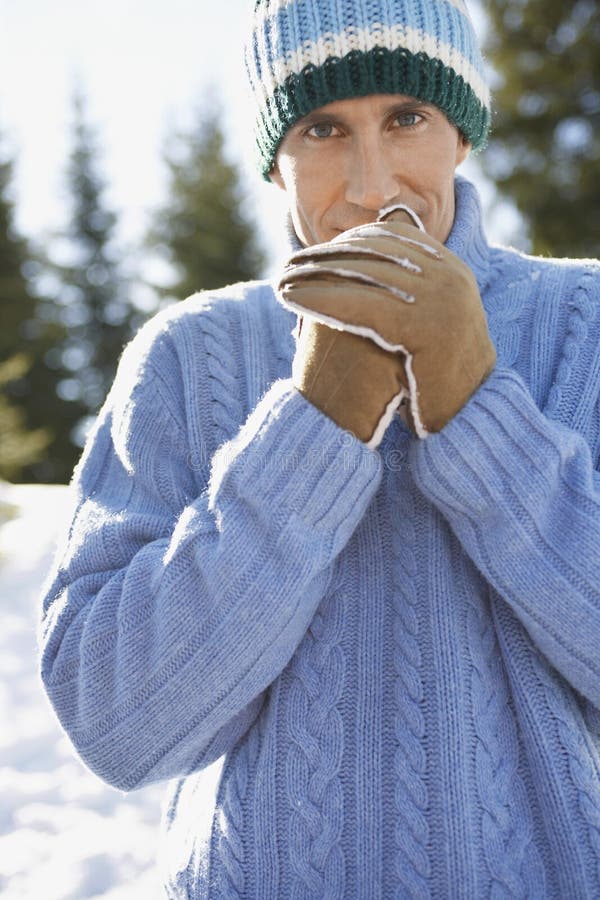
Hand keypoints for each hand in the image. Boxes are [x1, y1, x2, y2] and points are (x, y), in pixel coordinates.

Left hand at [279, 208, 495, 436]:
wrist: (470, 420)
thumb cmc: (442, 376)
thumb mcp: (431, 317)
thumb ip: (412, 283)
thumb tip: (391, 224)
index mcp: (453, 271)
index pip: (394, 236)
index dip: (349, 242)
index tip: (316, 252)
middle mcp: (449, 277)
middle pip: (375, 250)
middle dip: (328, 255)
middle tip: (290, 263)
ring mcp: (439, 299)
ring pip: (362, 274)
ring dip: (316, 273)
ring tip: (283, 280)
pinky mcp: (421, 325)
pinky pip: (358, 304)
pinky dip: (319, 299)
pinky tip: (289, 300)